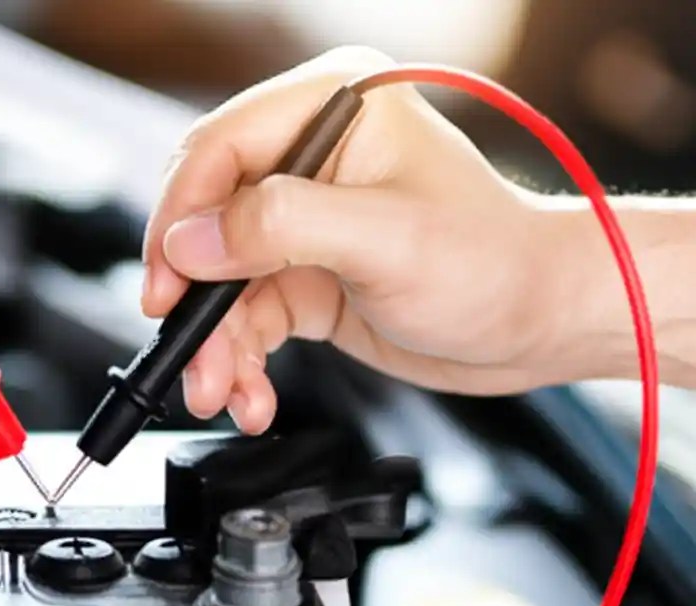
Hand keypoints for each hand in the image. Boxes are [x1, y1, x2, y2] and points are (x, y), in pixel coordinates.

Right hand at [142, 47, 585, 433]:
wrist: (540, 323)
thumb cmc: (495, 263)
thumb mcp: (385, 240)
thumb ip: (279, 228)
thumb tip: (189, 241)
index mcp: (331, 109)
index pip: (217, 149)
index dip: (181, 217)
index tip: (168, 281)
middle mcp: (308, 158)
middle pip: (206, 219)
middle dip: (193, 295)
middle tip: (189, 350)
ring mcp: (303, 219)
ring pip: (218, 279)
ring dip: (214, 343)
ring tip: (222, 392)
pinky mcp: (303, 273)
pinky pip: (245, 316)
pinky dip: (240, 360)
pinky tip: (251, 393)